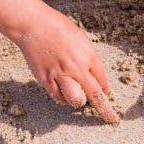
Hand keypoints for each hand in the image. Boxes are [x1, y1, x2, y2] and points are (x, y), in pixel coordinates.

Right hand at [0, 0, 118, 123]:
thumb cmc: (57, 29)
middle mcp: (77, 67)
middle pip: (95, 95)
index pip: (102, 82)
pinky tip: (63, 93)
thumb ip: (89, 59)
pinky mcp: (46, 79)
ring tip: (77, 98)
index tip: (106, 97)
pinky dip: (63, 98)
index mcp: (88, 56)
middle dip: (105, 110)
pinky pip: (58, 97)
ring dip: (80, 102)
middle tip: (111, 118)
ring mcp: (61, 75)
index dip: (105, 92)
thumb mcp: (81, 40)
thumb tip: (95, 79)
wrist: (32, 25)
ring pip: (76, 100)